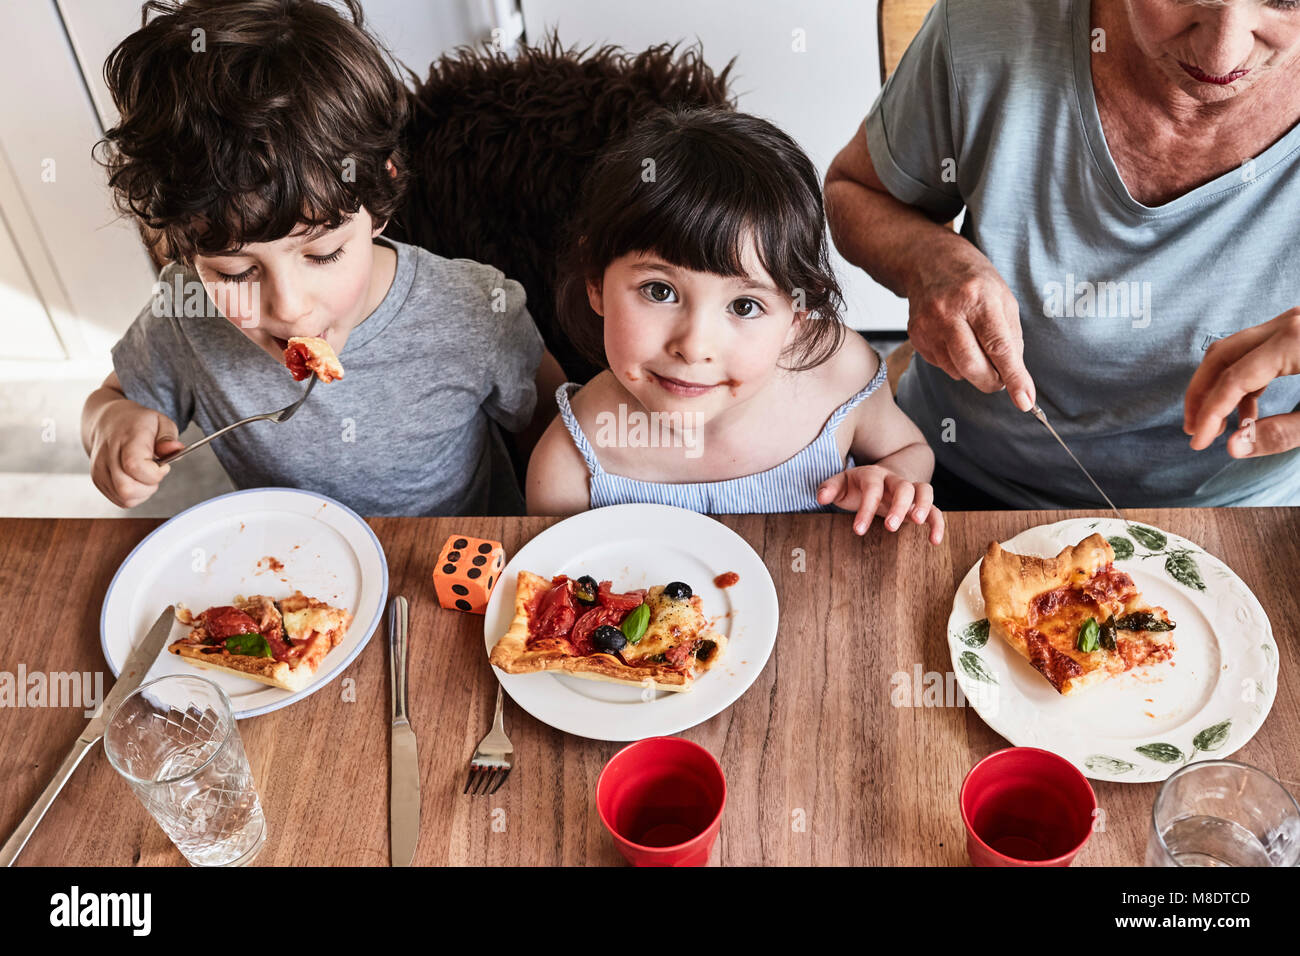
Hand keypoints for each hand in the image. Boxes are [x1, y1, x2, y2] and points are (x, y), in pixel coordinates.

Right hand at [89, 401, 183, 508]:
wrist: (108, 422)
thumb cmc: (137, 424)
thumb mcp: (161, 422)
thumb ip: (168, 437)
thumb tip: (175, 448)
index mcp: (125, 439)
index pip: (135, 467)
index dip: (155, 473)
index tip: (162, 464)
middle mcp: (107, 456)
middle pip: (127, 489)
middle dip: (150, 486)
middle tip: (154, 470)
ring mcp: (99, 470)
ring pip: (125, 499)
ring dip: (143, 492)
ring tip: (145, 473)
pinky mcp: (97, 481)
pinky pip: (121, 501)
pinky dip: (135, 495)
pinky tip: (136, 478)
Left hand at [817, 465, 944, 543]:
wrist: (878, 477)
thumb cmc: (856, 486)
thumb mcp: (840, 484)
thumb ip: (829, 488)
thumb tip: (821, 497)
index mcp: (873, 475)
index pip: (872, 488)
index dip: (866, 508)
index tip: (858, 530)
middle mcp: (895, 480)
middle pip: (903, 486)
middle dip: (898, 506)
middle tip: (889, 527)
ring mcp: (910, 491)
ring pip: (925, 490)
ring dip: (923, 505)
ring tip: (916, 523)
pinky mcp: (920, 504)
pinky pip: (934, 509)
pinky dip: (937, 522)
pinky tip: (934, 541)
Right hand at [905, 243, 1035, 411]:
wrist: (929, 261)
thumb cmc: (972, 279)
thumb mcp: (1003, 298)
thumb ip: (1010, 337)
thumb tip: (1014, 377)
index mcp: (978, 297)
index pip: (998, 347)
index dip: (1014, 377)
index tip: (1025, 400)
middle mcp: (948, 312)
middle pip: (972, 366)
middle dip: (991, 381)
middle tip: (1001, 379)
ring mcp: (927, 325)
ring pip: (957, 370)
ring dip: (973, 369)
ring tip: (975, 344)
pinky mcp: (915, 336)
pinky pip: (941, 365)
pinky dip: (955, 362)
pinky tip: (955, 339)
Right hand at [1184, 309, 1299, 457]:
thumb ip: (1284, 433)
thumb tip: (1233, 447)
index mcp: (1295, 340)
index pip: (1234, 379)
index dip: (1210, 414)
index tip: (1198, 443)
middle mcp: (1288, 323)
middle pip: (1222, 355)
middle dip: (1201, 394)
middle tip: (1193, 429)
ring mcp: (1292, 323)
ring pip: (1234, 351)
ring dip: (1217, 386)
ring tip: (1214, 425)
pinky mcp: (1296, 330)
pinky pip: (1255, 352)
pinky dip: (1241, 379)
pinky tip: (1244, 410)